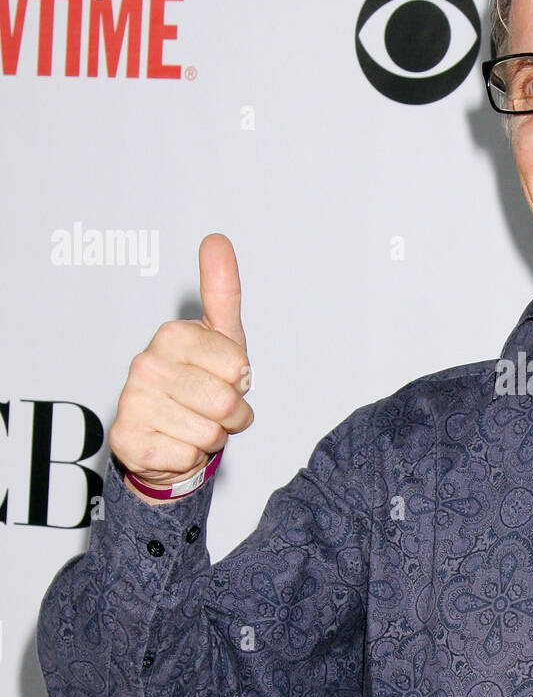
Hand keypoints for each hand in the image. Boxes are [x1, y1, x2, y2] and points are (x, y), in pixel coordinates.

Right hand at [109, 233, 252, 498]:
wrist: (167, 433)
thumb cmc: (200, 381)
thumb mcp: (222, 336)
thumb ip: (222, 289)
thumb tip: (216, 238)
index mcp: (172, 335)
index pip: (238, 367)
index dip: (241, 381)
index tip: (225, 377)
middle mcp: (146, 364)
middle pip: (225, 402)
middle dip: (231, 415)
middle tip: (214, 409)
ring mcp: (133, 401)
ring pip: (208, 433)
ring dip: (213, 437)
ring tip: (195, 424)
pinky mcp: (127, 439)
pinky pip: (186, 456)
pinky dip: (190, 457)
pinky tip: (176, 443)